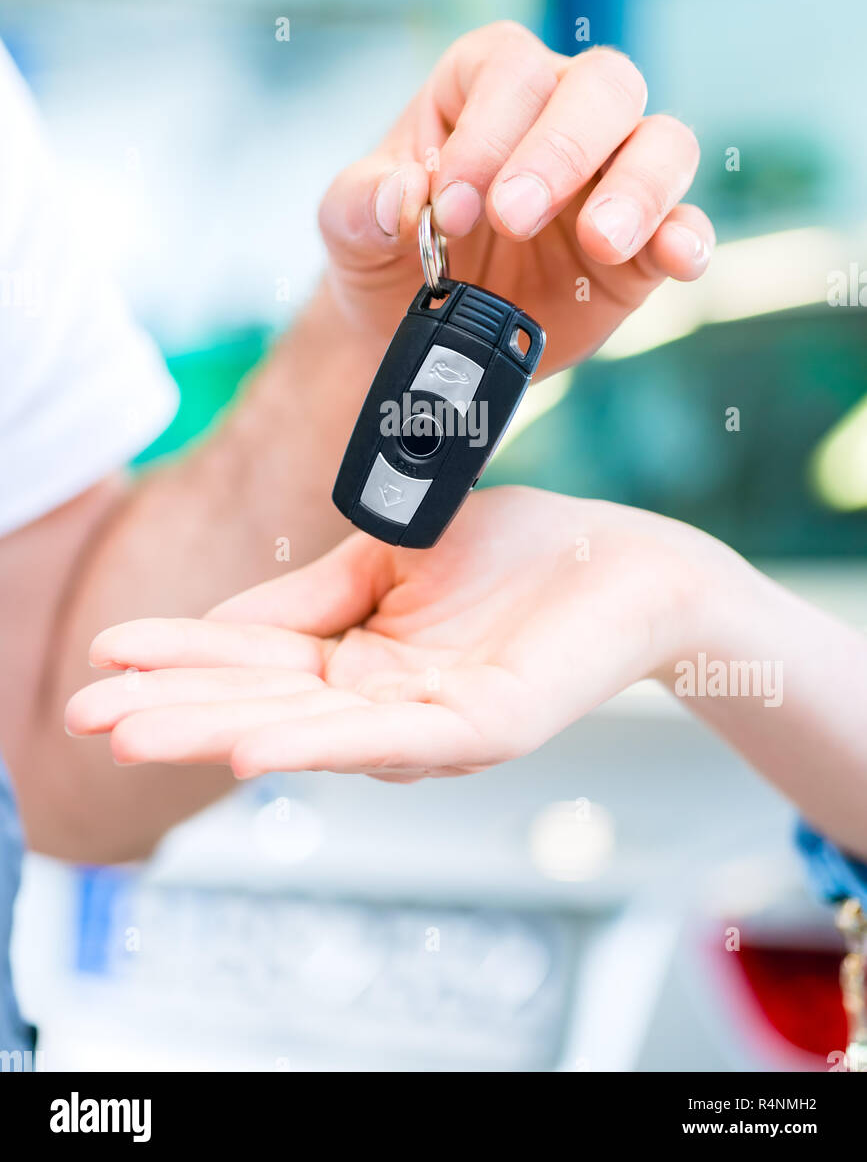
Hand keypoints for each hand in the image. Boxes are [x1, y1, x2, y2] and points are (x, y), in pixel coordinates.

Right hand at [65, 488, 712, 781]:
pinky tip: (250, 745)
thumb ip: (311, 595)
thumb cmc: (515, 553)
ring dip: (220, 732)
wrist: (624, 556)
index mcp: (356, 660)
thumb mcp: (388, 556)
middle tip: (89, 717)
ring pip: (312, 732)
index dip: (177, 660)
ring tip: (139, 733)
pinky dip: (320, 744)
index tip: (105, 657)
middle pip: (262, 708)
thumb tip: (217, 628)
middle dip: (173, 712)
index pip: (251, 663)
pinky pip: (392, 740)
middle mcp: (381, 703)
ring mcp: (430, 724)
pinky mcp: (483, 728)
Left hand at [320, 22, 713, 373]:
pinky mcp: (640, 246)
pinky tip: (676, 261)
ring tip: (598, 242)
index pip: (510, 71)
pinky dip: (686, 239)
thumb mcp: (348, 225)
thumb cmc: (386, 248)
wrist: (413, 322)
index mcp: (485, 84)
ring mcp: (610, 177)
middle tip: (511, 218)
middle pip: (602, 86)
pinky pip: (683, 226)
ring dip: (637, 188)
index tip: (450, 206)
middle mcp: (560, 112)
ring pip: (662, 143)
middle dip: (561, 149)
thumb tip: (402, 197)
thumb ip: (362, 203)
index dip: (486, 132)